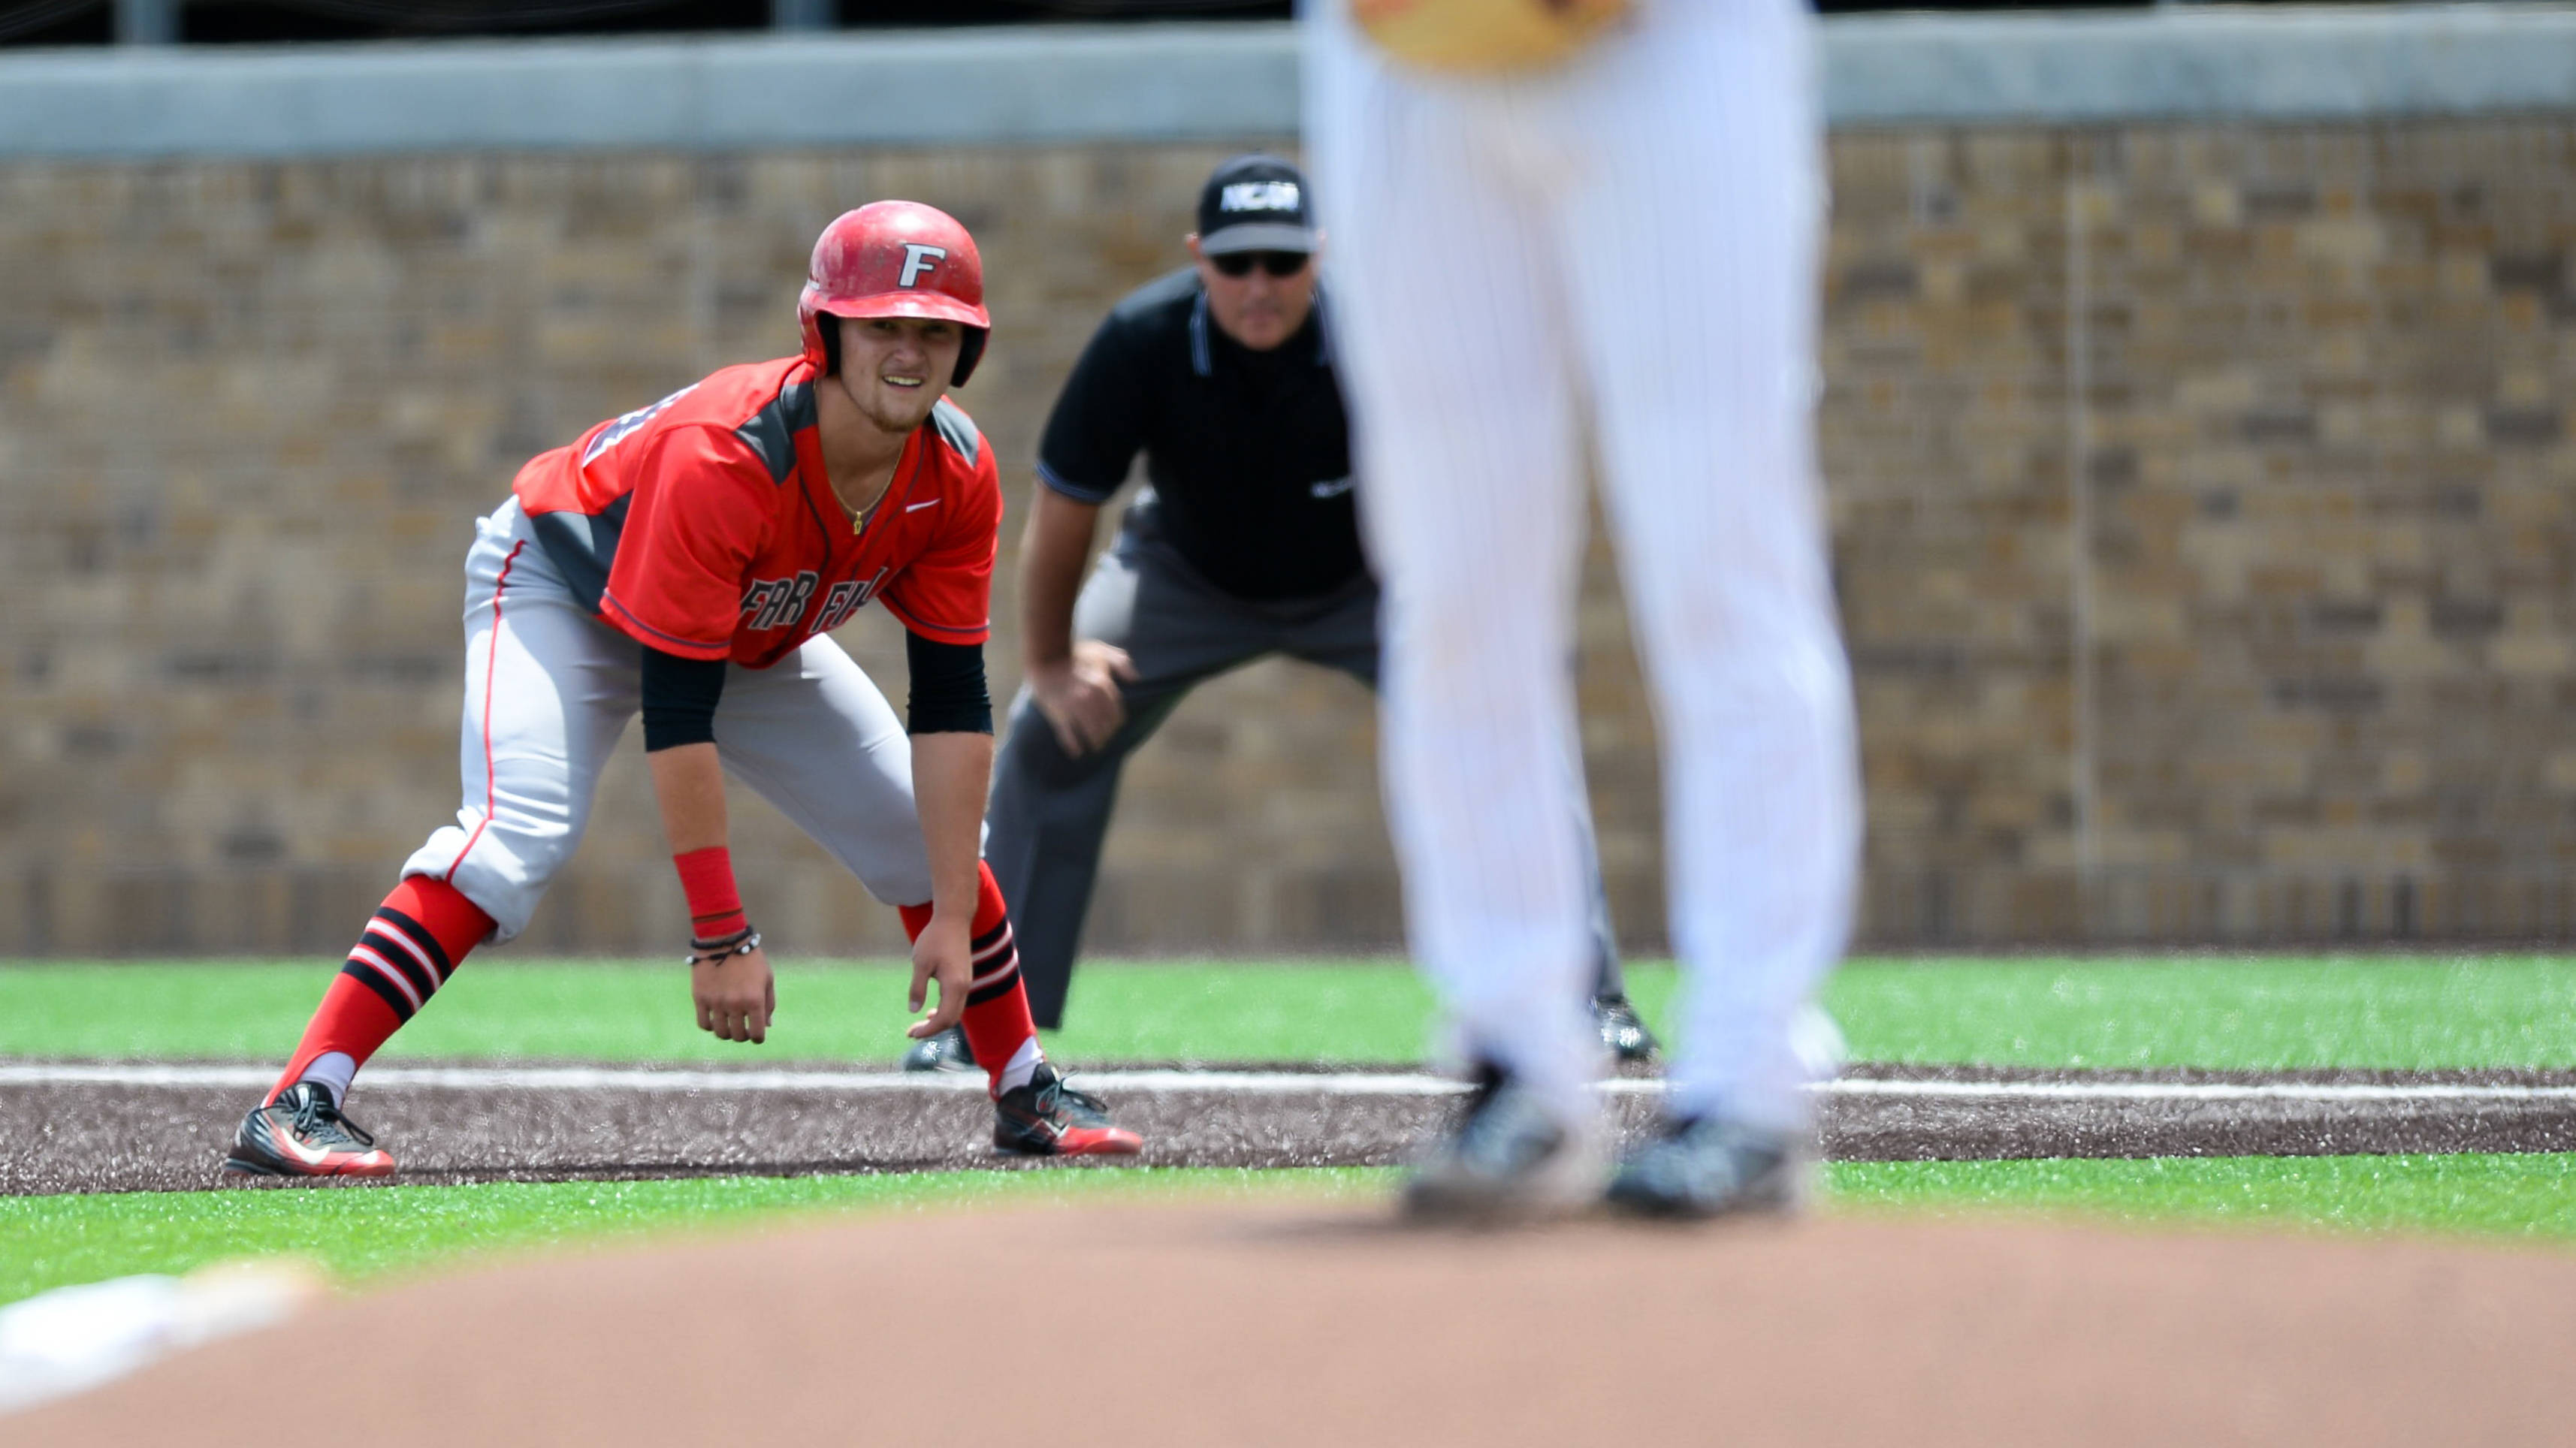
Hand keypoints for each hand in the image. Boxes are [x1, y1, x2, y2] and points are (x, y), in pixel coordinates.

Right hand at [692, 940, 774, 1043]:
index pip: (757, 1033)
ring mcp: (716, 1002)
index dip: (758, 1038)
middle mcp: (735, 1004)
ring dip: (726, 1033)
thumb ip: (769, 1004)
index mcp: (755, 1000)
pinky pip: (704, 1024)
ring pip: (720, 1033)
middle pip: (738, 1036)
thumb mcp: (767, 978)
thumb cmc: (750, 958)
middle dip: (743, 1035)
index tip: (756, 1035)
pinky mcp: (700, 998)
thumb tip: (767, 1026)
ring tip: (728, 1025)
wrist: (724, 939)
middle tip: (742, 1029)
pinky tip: (715, 1019)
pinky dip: (710, 1025)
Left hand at [905, 914, 973, 1040]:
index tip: (911, 1034)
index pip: (943, 1018)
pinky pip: (956, 1003)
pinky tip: (930, 1011)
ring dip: (938, 1021)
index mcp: (954, 985)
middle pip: (952, 1020)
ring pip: (955, 1012)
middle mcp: (964, 987)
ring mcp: (966, 983)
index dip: (928, 1030)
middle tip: (911, 1033)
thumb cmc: (935, 938)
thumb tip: (913, 1010)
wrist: (954, 919)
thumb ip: (917, 988)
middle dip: (932, 1030)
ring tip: (918, 1025)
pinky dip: (943, 1011)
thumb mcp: (920, 963)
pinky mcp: (964, 979)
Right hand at [1027, 640, 1135, 756]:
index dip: (1117, 723)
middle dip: (1107, 735)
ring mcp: (1073, 707)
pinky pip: (1067, 735)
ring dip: (1094, 742)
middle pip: (1105, 725)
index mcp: (1103, 684)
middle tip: (1105, 740)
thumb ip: (1122, 663)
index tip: (1115, 728)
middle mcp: (1090, 698)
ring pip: (1090, 732)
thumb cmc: (1075, 654)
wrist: (1046, 657)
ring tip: (1095, 748)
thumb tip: (1136, 680)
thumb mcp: (1102, 651)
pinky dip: (1073, 746)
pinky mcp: (1058, 713)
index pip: (1116, 712)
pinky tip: (1077, 753)